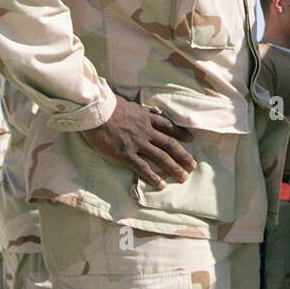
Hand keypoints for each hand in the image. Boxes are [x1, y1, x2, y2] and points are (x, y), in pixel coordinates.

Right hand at [80, 98, 194, 189]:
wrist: (96, 111)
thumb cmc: (107, 104)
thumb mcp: (128, 103)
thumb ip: (137, 110)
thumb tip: (139, 110)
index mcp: (146, 117)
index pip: (168, 126)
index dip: (180, 133)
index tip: (190, 139)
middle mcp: (146, 131)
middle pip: (169, 144)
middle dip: (183, 155)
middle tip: (193, 165)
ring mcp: (138, 143)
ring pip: (161, 157)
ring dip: (174, 168)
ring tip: (183, 177)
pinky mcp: (126, 154)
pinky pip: (142, 168)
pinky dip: (153, 177)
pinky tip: (161, 185)